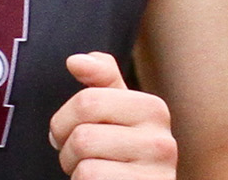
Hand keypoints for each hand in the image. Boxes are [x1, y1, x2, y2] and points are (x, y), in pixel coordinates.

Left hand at [47, 52, 176, 178]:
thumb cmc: (119, 154)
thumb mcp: (113, 113)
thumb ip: (100, 79)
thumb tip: (76, 60)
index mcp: (154, 110)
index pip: (87, 101)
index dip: (64, 121)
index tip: (71, 132)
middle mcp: (162, 142)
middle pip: (83, 134)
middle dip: (68, 149)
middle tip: (80, 158)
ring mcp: (156, 174)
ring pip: (85, 162)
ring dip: (75, 170)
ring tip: (93, 174)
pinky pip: (90, 179)